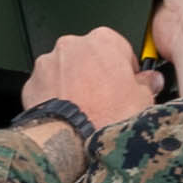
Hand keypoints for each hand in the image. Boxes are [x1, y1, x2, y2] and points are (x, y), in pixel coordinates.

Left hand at [24, 23, 160, 130]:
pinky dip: (54, 98)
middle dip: (97, 74)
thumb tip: (151, 82)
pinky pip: (46, 88)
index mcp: (103, 40)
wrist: (72, 141)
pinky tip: (68, 116)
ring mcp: (47, 63)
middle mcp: (72, 46)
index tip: (129, 82)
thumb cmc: (107, 118)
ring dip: (74, 85)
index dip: (126, 68)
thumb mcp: (142, 100)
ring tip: (86, 111)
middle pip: (89, 56)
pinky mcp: (31, 84)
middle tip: (108, 100)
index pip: (119, 47)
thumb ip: (147, 84)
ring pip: (65, 71)